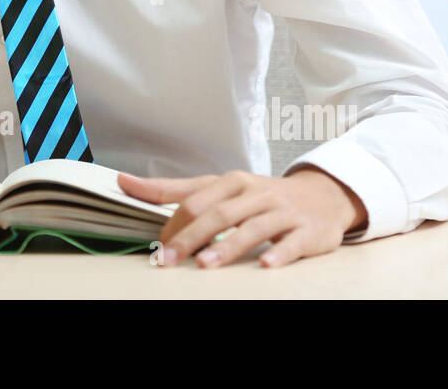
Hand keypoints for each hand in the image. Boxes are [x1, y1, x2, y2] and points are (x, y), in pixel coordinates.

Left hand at [117, 166, 367, 268]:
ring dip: (229, 247)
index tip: (157, 244)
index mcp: (232, 182)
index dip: (175, 222)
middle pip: (220, 214)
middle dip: (192, 237)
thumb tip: (124, 182)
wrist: (322, 196)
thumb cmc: (260, 195)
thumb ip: (174, 189)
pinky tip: (266, 266)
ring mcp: (283, 212)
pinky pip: (293, 243)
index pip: (197, 200)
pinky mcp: (307, 232)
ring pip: (253, 228)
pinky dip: (280, 253)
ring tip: (205, 265)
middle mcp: (256, 194)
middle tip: (168, 259)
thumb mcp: (220, 187)